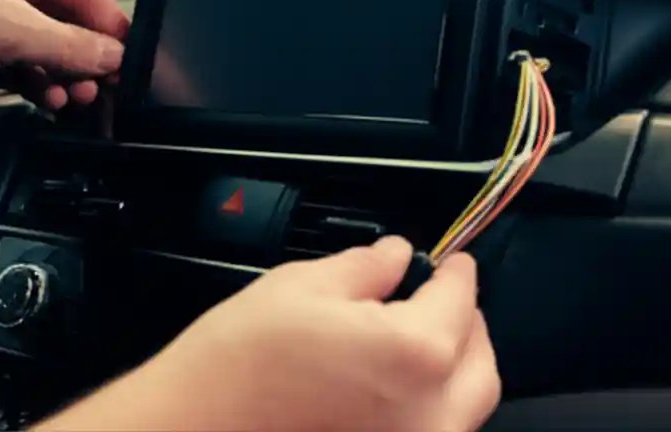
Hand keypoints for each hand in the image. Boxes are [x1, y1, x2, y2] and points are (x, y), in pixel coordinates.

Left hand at [0, 0, 128, 110]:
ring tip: (76, 97)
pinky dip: (44, 87)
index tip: (130, 61)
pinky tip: (52, 100)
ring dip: (67, 77)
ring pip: (55, 52)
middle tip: (106, 86)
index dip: (110, 28)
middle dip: (89, 58)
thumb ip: (71, 47)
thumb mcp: (11, 29)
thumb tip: (114, 57)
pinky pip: (32, 71)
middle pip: (73, 24)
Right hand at [39, 238, 500, 430]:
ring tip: (421, 341)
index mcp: (417, 353)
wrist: (191, 430)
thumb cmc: (239, 363)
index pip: (459, 300)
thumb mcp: (300, 286)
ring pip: (465, 408)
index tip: (454, 262)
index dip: (456, 272)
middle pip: (479, 362)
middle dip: (465, 323)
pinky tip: (394, 390)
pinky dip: (429, 410)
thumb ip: (365, 267)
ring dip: (453, 370)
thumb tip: (396, 256)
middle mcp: (433, 415)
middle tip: (440, 299)